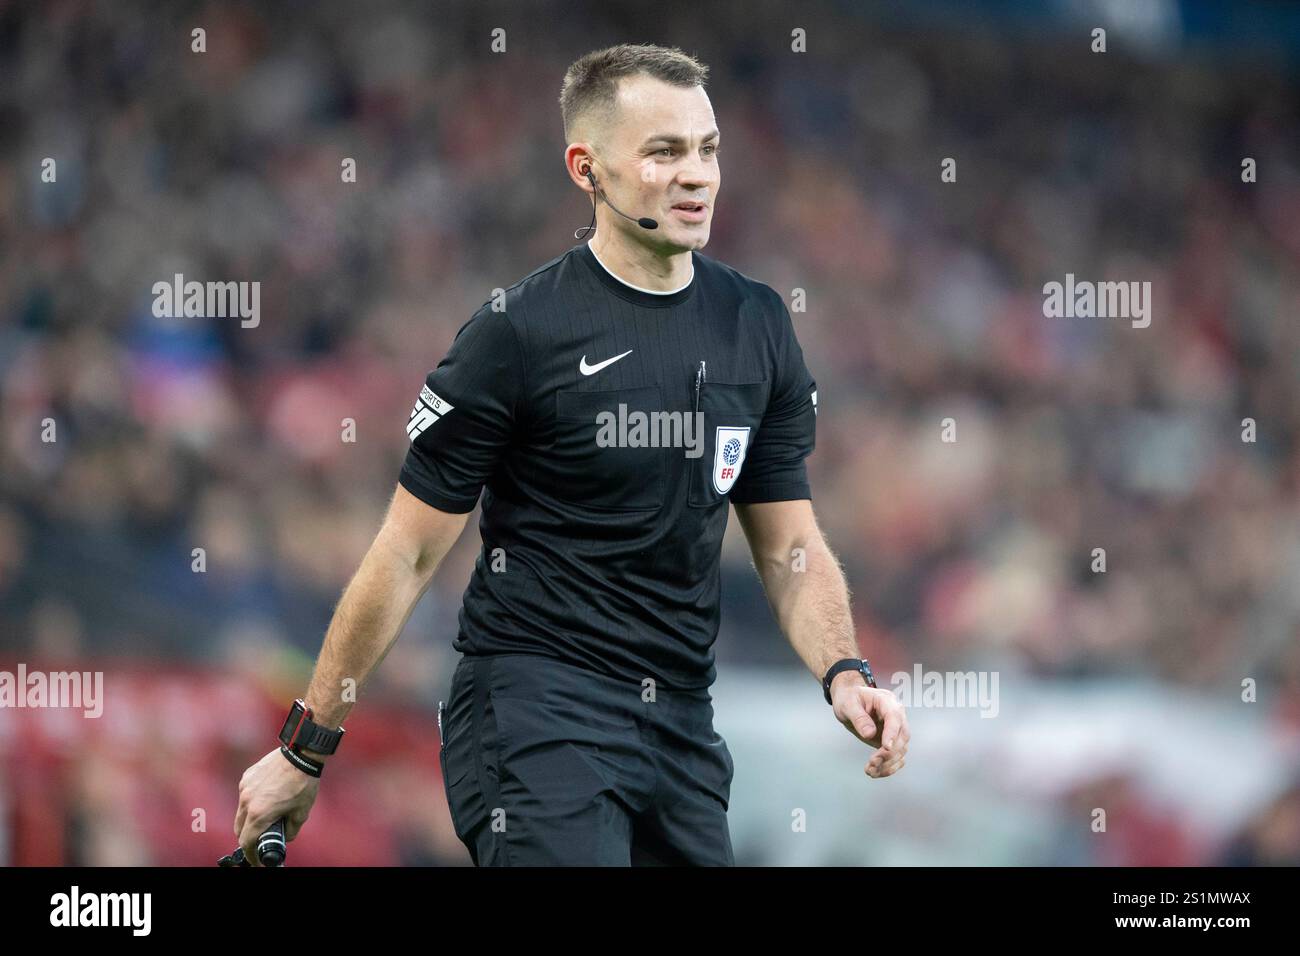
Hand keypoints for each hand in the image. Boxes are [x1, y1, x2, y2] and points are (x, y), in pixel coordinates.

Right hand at [234, 748, 319, 865]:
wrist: (301, 754)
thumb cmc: (303, 783)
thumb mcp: (301, 813)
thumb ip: (290, 831)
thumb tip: (284, 838)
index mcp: (259, 814)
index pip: (246, 842)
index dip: (251, 855)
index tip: (257, 860)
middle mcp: (247, 801)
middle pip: (239, 830)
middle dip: (248, 839)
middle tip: (261, 840)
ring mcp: (245, 788)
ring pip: (240, 812)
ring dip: (249, 819)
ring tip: (266, 816)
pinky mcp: (247, 776)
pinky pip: (245, 795)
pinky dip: (251, 802)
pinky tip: (267, 797)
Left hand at [831, 673, 909, 777]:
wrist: (849, 700)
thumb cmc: (849, 698)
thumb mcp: (847, 704)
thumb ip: (858, 718)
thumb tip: (869, 734)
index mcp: (886, 701)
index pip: (895, 717)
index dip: (892, 733)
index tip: (886, 747)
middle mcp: (896, 715)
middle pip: (902, 736)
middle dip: (889, 753)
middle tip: (872, 762)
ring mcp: (896, 728)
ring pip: (902, 749)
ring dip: (888, 763)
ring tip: (870, 770)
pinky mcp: (892, 741)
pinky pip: (897, 757)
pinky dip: (889, 767)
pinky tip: (875, 772)